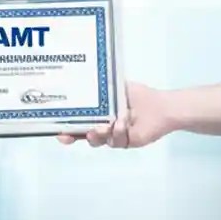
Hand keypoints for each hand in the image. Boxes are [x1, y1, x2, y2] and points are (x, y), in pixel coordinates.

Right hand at [56, 81, 173, 148]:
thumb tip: (84, 77)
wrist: (162, 106)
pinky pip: (116, 141)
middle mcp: (104, 125)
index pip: (79, 122)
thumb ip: (102, 86)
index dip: (67, 127)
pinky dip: (117, 133)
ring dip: (96, 134)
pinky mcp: (125, 142)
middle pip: (83, 135)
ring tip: (100, 127)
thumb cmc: (141, 96)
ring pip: (98, 140)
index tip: (58, 129)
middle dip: (73, 136)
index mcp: (99, 113)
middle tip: (67, 135)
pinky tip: (120, 124)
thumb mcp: (118, 87)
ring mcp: (114, 135)